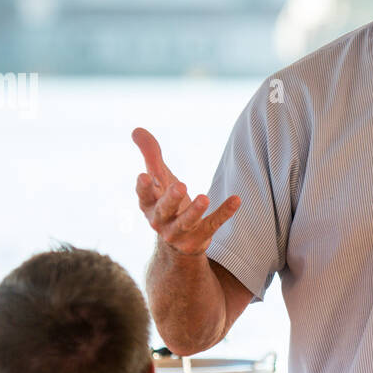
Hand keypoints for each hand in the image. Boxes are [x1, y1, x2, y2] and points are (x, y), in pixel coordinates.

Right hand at [132, 127, 239, 256]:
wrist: (177, 242)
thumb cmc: (165, 201)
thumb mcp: (159, 178)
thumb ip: (150, 154)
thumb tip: (136, 129)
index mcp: (149, 205)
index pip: (143, 196)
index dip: (142, 187)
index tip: (143, 175)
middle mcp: (160, 221)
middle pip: (164, 210)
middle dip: (171, 199)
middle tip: (180, 185)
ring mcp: (179, 232)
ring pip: (186, 222)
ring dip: (195, 211)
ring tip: (205, 197)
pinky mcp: (199, 238)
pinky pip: (213, 225)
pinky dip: (224, 213)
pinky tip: (236, 200)